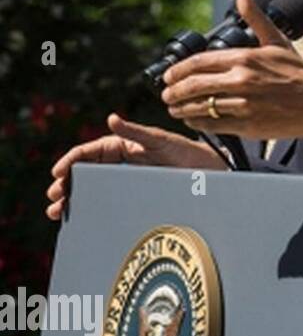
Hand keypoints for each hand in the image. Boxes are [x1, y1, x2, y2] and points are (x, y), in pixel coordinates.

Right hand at [46, 113, 227, 220]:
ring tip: (58, 212)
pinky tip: (80, 218)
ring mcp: (128, 181)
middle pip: (87, 172)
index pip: (90, 152)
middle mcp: (123, 164)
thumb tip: (111, 118)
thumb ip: (137, 133)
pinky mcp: (137, 196)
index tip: (58, 173)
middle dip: (67, 184)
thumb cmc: (190, 153)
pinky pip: (109, 201)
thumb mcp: (163, 141)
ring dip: (74, 198)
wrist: (214, 175)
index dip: (71, 161)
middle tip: (55, 198)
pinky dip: (93, 208)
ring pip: (94, 189)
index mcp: (125, 146)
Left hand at [160, 0, 302, 138]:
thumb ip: (254, 17)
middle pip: (194, 85)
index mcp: (245, 58)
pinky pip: (215, 124)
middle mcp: (242, 80)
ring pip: (201, 106)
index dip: (177, 71)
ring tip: (175, 109)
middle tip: (167, 95)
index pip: (198, 62)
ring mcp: (244, 104)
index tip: (168, 77)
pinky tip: (194, 121)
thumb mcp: (277, 40)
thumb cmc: (300, 73)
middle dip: (173, 91)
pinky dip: (199, 123)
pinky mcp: (249, 124)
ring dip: (182, 109)